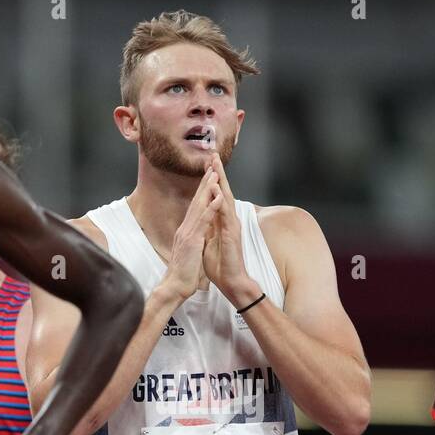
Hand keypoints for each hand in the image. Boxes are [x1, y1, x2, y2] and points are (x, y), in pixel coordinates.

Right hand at [160, 163, 220, 301]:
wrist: (174, 287)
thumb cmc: (183, 274)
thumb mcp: (189, 252)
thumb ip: (192, 241)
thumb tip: (196, 235)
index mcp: (186, 231)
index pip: (195, 207)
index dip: (203, 191)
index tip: (210, 176)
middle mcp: (185, 228)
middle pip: (196, 201)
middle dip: (205, 182)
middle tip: (212, 164)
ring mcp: (188, 233)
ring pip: (199, 206)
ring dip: (208, 189)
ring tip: (215, 173)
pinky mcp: (192, 241)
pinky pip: (203, 221)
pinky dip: (211, 208)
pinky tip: (218, 197)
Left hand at [201, 153, 255, 305]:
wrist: (230, 281)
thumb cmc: (220, 265)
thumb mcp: (209, 241)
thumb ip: (208, 227)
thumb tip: (203, 218)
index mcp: (221, 221)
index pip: (215, 196)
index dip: (210, 180)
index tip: (206, 164)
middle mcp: (228, 220)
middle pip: (222, 191)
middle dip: (217, 172)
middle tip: (212, 154)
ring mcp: (231, 225)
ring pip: (225, 197)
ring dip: (220, 179)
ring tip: (214, 163)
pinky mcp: (231, 233)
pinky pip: (224, 213)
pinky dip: (219, 199)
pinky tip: (215, 187)